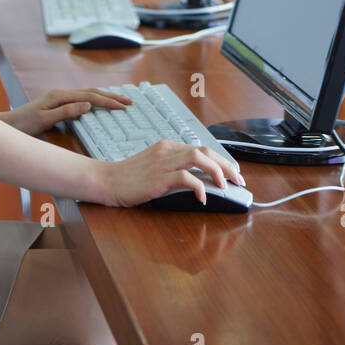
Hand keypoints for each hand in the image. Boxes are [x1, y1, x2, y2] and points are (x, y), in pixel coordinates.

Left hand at [0, 87, 132, 137]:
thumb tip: (88, 104)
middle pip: (92, 92)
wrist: (8, 125)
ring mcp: (60, 97)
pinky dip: (95, 99)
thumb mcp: (45, 119)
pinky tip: (99, 103)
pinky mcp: (58, 103)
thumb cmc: (24, 125)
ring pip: (88, 94)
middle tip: (129, 101)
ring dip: (105, 97)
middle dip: (111, 96)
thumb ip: (66, 112)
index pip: (90, 97)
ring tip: (120, 100)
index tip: (123, 106)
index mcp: (61, 96)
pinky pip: (82, 98)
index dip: (108, 101)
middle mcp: (62, 93)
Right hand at [96, 141, 245, 207]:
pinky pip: (184, 177)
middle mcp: (167, 150)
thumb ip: (172, 168)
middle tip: (238, 180)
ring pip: (198, 158)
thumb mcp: (154, 166)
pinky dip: (198, 186)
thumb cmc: (129, 178)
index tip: (233, 173)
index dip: (221, 160)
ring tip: (226, 186)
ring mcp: (162, 163)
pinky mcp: (157, 178)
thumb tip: (198, 180)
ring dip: (217, 171)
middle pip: (205, 151)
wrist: (106, 180)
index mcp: (168, 146)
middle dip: (226, 165)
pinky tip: (203, 197)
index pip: (201, 148)